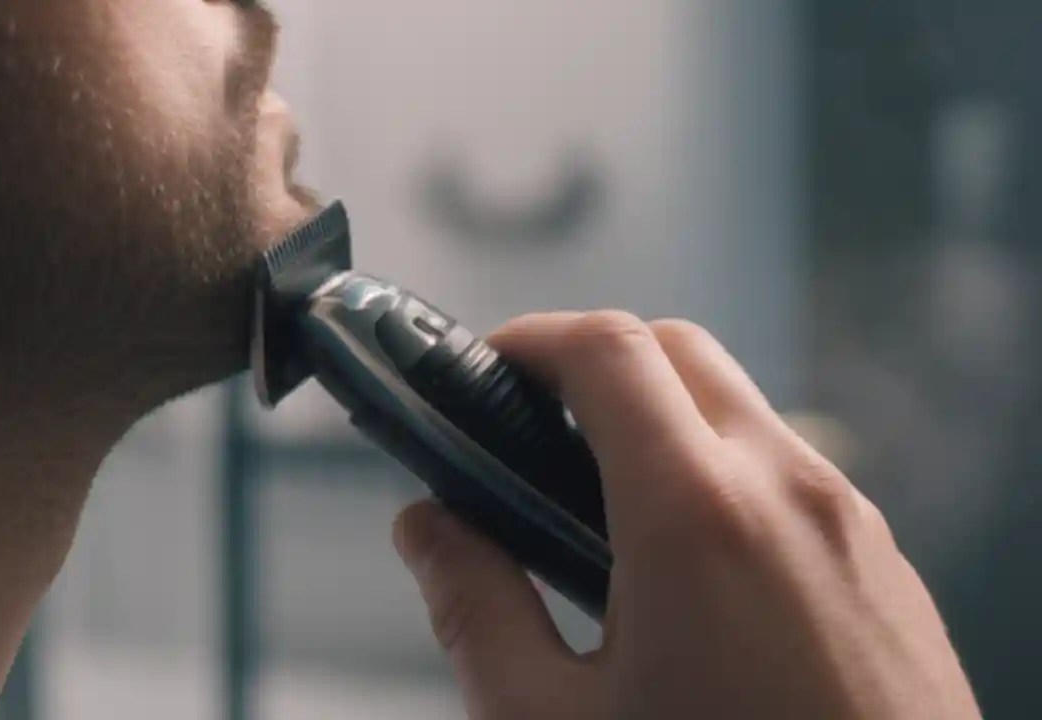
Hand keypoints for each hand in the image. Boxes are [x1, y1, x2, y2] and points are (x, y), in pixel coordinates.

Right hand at [393, 312, 980, 718]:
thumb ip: (474, 610)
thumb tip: (428, 531)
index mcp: (696, 515)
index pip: (606, 349)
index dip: (530, 339)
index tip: (487, 369)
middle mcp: (789, 493)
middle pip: (679, 350)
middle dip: (594, 362)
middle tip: (530, 424)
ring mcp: (851, 525)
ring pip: (741, 407)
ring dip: (662, 417)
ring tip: (598, 506)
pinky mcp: (884, 568)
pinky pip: (791, 474)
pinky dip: (724, 471)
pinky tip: (686, 568)